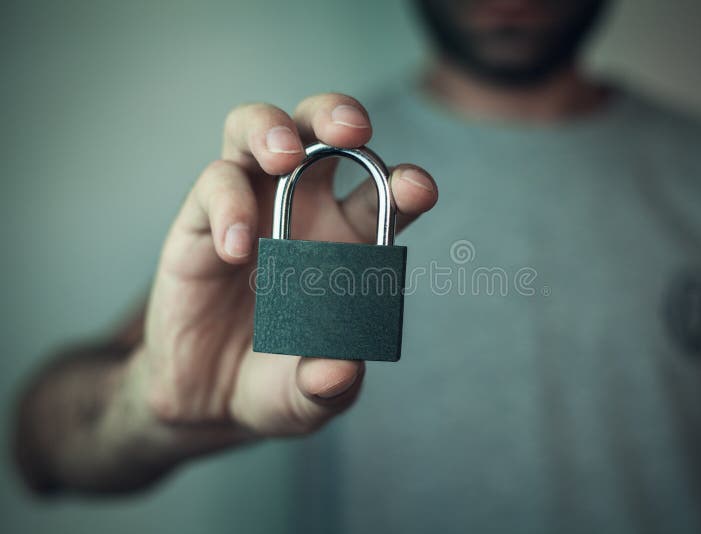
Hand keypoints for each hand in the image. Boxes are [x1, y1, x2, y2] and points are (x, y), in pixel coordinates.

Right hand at [116, 94, 436, 453]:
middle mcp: (301, 211)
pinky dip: (227, 207)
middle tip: (353, 129)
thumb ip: (325, 388)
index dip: (404, 182)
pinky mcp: (198, 224)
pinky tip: (237, 250)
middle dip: (337, 114)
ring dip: (273, 130)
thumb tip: (339, 370)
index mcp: (347, 240)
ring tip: (284, 156)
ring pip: (256, 131)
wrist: (208, 400)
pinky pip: (213, 187)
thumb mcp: (308, 397)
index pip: (382, 192)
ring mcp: (248, 209)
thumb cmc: (276, 382)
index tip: (417, 190)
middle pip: (320, 131)